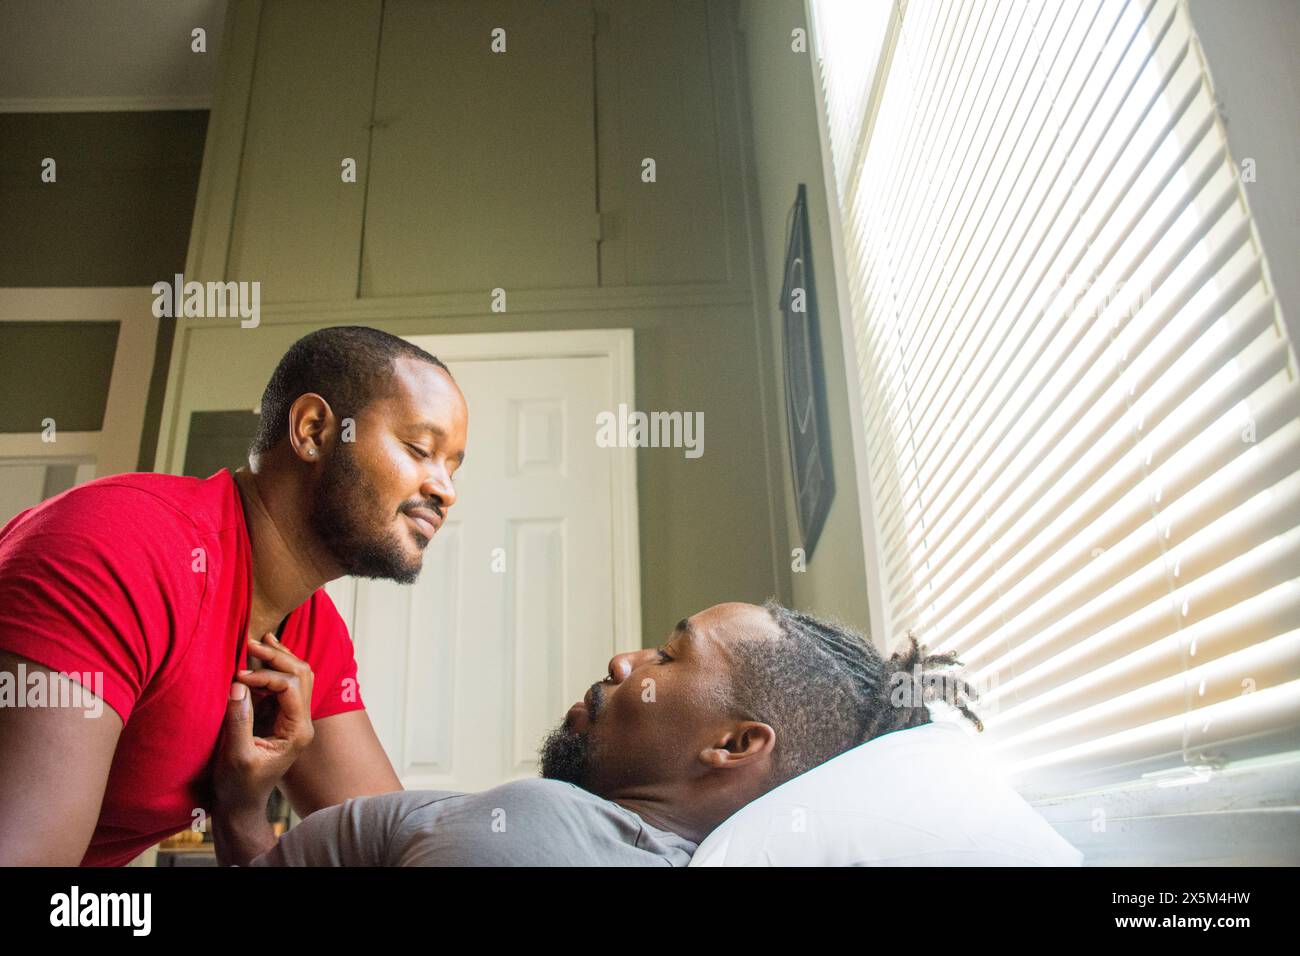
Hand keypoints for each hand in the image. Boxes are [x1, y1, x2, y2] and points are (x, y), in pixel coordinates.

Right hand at [214, 634, 315, 812]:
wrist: (240, 803)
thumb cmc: (238, 785)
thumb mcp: (236, 756)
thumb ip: (239, 721)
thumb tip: (238, 686)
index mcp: (297, 731)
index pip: (290, 688)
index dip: (265, 676)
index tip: (238, 677)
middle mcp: (302, 721)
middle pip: (301, 675)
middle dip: (277, 657)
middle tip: (250, 643)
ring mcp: (293, 717)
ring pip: (296, 675)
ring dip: (278, 657)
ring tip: (258, 641)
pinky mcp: (279, 715)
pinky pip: (283, 684)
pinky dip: (273, 667)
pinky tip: (261, 653)